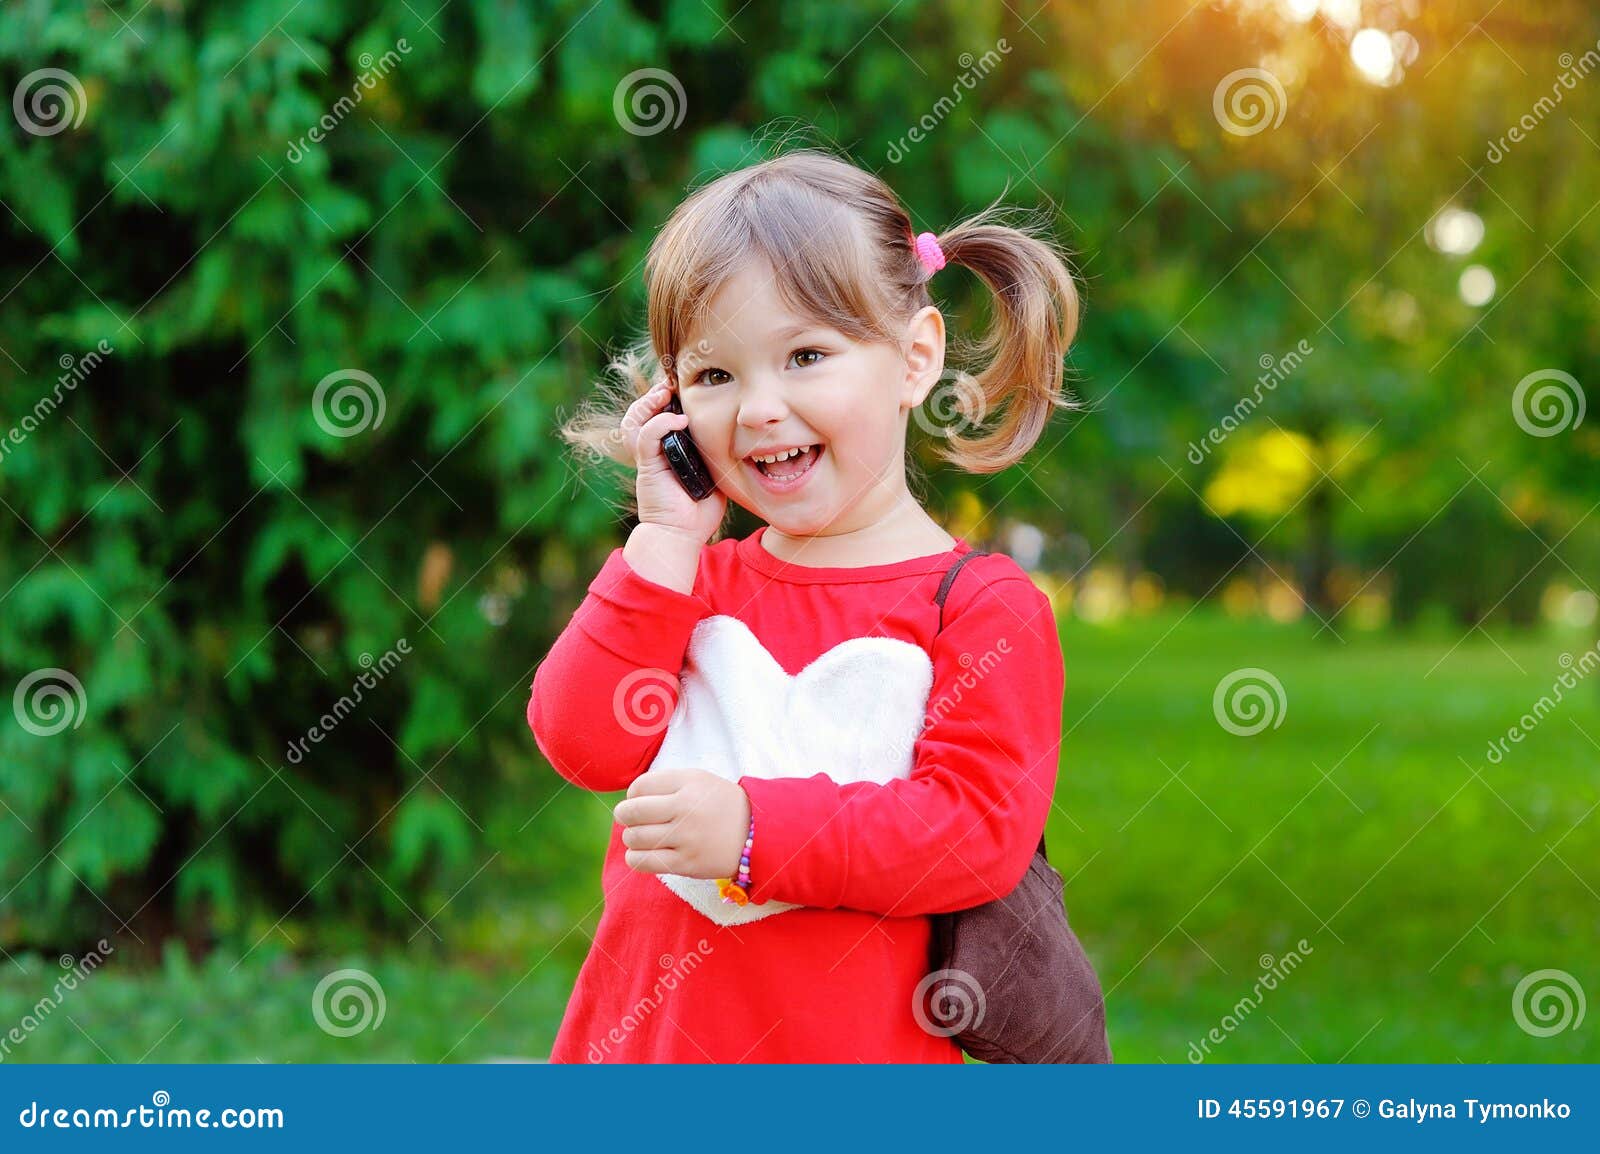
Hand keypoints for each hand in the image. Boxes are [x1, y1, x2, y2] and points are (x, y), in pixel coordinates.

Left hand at [614, 767, 750, 878]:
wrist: (756, 833)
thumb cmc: (719, 805)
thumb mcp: (698, 780)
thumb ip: (664, 782)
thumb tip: (628, 797)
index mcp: (687, 783)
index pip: (638, 787)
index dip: (633, 795)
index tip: (642, 801)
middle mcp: (685, 808)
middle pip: (631, 812)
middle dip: (624, 816)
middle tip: (631, 820)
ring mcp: (686, 837)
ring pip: (634, 838)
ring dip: (631, 838)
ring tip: (642, 837)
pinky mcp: (686, 863)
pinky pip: (643, 862)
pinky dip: (634, 858)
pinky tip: (642, 854)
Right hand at [620, 380, 727, 545]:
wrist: (680, 535)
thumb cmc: (697, 512)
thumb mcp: (713, 476)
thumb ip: (717, 457)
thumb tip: (743, 442)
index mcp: (666, 450)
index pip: (658, 415)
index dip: (667, 399)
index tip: (685, 387)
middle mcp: (653, 450)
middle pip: (642, 412)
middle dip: (655, 394)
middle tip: (673, 383)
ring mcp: (648, 457)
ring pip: (635, 419)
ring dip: (649, 402)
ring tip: (666, 391)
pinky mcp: (647, 466)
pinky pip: (646, 436)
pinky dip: (660, 424)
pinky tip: (679, 420)